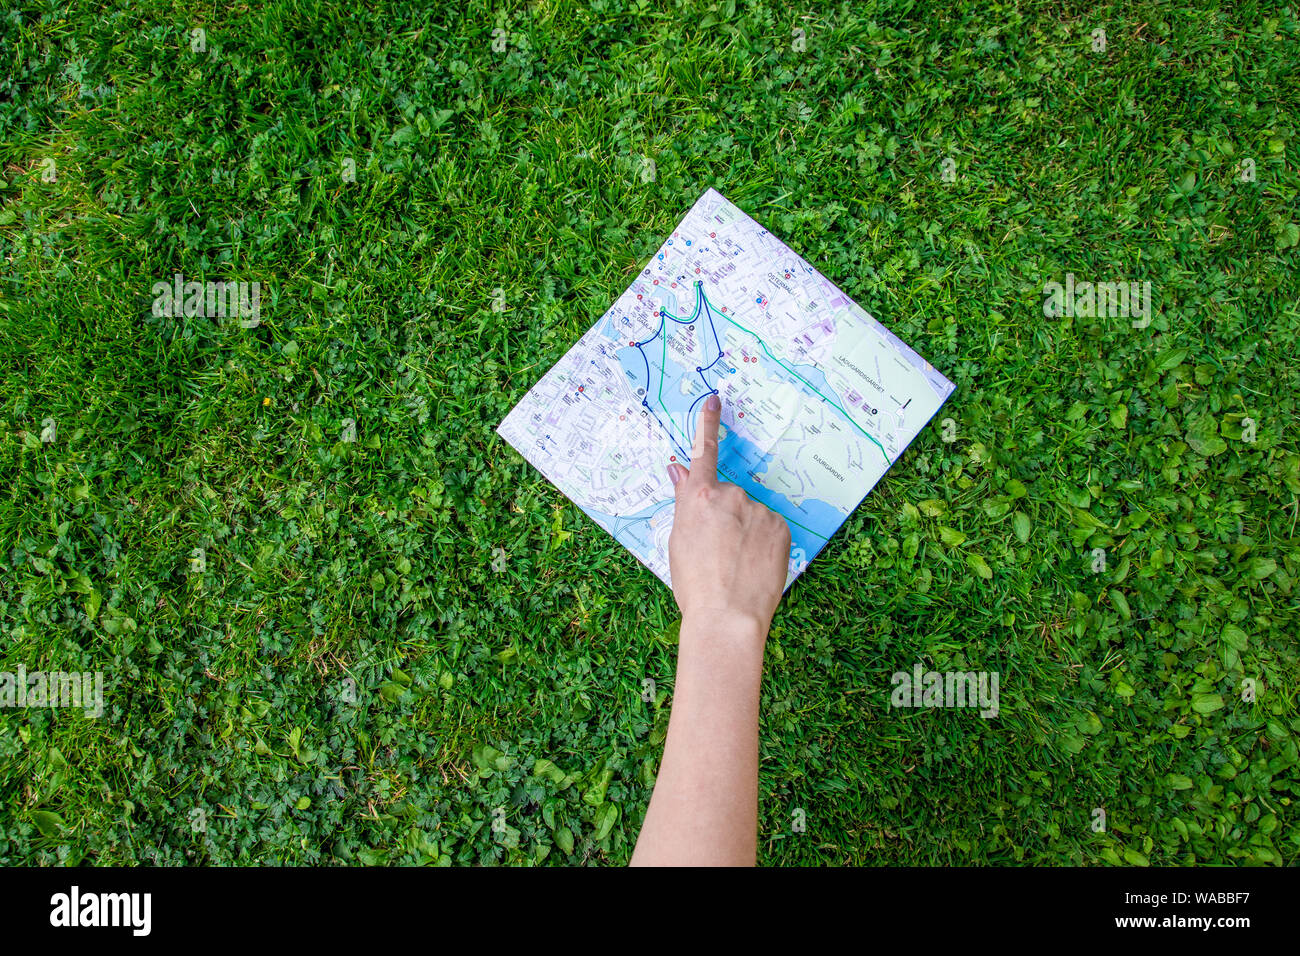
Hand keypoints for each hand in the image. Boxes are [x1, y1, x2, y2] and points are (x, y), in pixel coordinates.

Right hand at [666, 393, 791, 636]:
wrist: (727, 617)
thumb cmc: (695, 584)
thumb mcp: (679, 540)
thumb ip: (684, 501)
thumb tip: (679, 470)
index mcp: (700, 498)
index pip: (704, 452)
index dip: (708, 423)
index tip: (715, 399)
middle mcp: (731, 496)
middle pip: (728, 497)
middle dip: (724, 517)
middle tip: (716, 552)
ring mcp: (759, 510)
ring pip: (750, 514)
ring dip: (745, 531)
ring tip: (736, 565)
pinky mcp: (781, 527)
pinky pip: (770, 527)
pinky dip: (764, 542)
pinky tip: (754, 565)